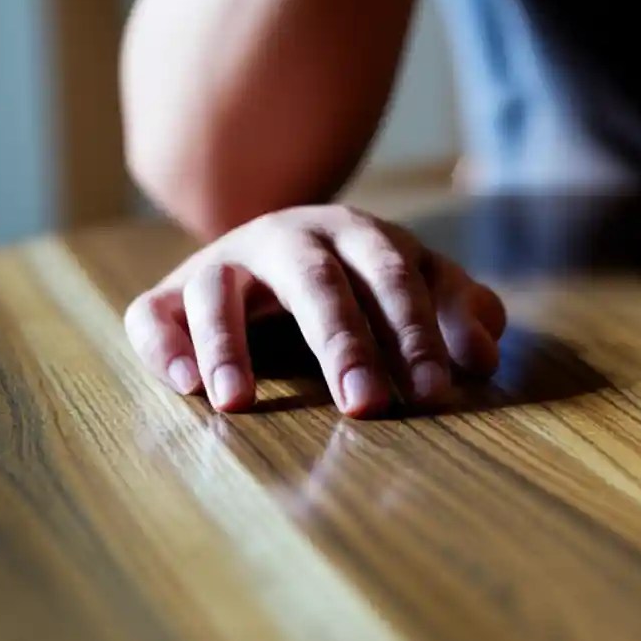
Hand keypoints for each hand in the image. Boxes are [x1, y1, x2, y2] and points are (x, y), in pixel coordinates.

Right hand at [125, 205, 506, 415]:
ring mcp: (227, 262)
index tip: (436, 392)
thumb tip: (485, 353)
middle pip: (316, 282)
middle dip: (342, 342)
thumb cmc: (363, 279)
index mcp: (357, 235)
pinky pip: (154, 312)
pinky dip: (164, 344)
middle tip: (366, 405)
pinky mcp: (174, 292)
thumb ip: (458, 309)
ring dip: (227, 343)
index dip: (416, 332)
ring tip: (238, 403)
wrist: (278, 249)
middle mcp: (290, 239)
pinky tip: (185, 388)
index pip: (393, 278)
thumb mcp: (417, 286)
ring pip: (219, 288)